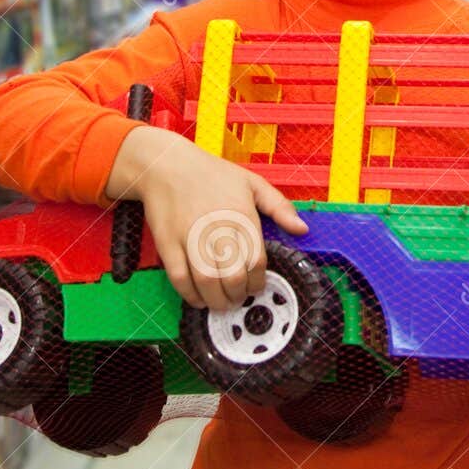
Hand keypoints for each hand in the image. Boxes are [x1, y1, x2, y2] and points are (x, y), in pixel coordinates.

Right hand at [106, 126, 307, 309]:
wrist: (166, 165)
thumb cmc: (211, 174)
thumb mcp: (253, 182)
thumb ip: (280, 207)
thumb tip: (302, 229)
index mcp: (241, 216)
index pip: (256, 262)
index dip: (258, 282)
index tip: (256, 287)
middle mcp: (217, 229)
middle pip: (233, 277)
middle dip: (239, 296)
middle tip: (238, 298)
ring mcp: (190, 238)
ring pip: (207, 283)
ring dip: (217, 301)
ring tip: (221, 303)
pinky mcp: (167, 244)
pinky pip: (179, 279)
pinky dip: (190, 295)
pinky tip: (198, 298)